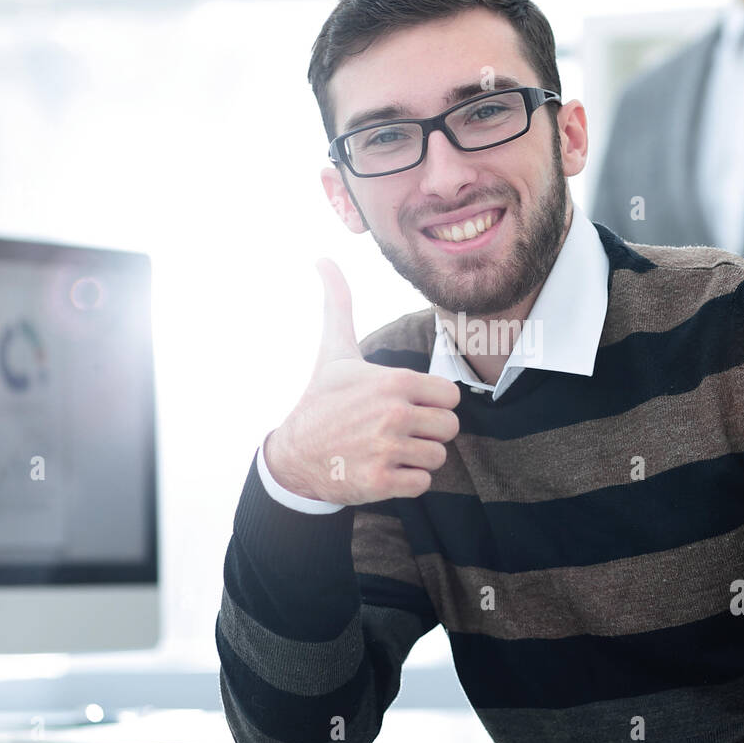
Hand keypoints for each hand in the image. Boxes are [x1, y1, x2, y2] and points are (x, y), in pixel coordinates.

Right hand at [265, 258, 461, 504]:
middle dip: (428, 432)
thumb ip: (338, 304)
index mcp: (393, 382)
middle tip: (399, 431)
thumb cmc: (321, 400)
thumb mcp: (334, 351)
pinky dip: (407, 481)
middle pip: (449, 428)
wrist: (293, 456)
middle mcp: (393, 414)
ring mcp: (387, 450)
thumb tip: (322, 258)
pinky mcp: (381, 483)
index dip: (432, 403)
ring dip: (418, 458)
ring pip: (438, 457)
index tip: (408, 405)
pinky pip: (422, 484)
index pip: (450, 396)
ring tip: (390, 450)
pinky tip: (383, 469)